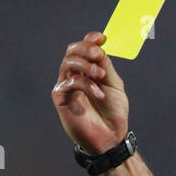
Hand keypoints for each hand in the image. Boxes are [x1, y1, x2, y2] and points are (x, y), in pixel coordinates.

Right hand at [51, 31, 129, 155]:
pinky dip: (86, 85)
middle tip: (98, 54)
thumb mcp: (114, 85)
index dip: (90, 39)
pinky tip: (99, 94)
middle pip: (72, 51)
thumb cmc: (113, 112)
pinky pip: (69, 83)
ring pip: (68, 64)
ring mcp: (66, 86)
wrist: (111, 137)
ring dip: (85, 65)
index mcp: (88, 69)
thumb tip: (100, 48)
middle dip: (85, 49)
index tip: (102, 38)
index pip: (83, 48)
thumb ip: (106, 66)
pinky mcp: (61, 98)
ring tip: (100, 75)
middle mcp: (75, 75)